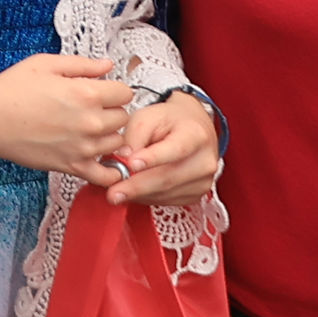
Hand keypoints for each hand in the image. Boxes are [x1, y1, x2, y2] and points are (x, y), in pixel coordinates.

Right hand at [0, 52, 138, 178]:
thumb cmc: (10, 89)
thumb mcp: (44, 64)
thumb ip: (81, 64)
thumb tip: (108, 65)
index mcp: (86, 93)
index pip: (125, 93)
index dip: (114, 89)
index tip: (102, 91)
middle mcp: (90, 121)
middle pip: (123, 118)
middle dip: (111, 111)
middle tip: (91, 109)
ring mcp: (84, 147)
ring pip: (117, 143)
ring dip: (108, 136)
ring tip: (88, 130)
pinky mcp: (73, 166)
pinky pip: (107, 175)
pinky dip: (110, 170)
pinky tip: (98, 158)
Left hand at [106, 90, 224, 207]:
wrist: (192, 129)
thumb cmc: (167, 121)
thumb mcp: (148, 116)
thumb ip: (134, 135)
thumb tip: (124, 158)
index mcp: (195, 135)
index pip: (174, 149)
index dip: (152, 158)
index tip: (131, 164)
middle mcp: (204, 160)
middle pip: (168, 177)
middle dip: (137, 186)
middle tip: (113, 192)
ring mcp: (204, 180)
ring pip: (166, 193)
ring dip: (139, 194)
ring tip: (117, 191)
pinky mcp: (197, 194)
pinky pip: (169, 200)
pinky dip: (148, 198)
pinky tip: (133, 192)